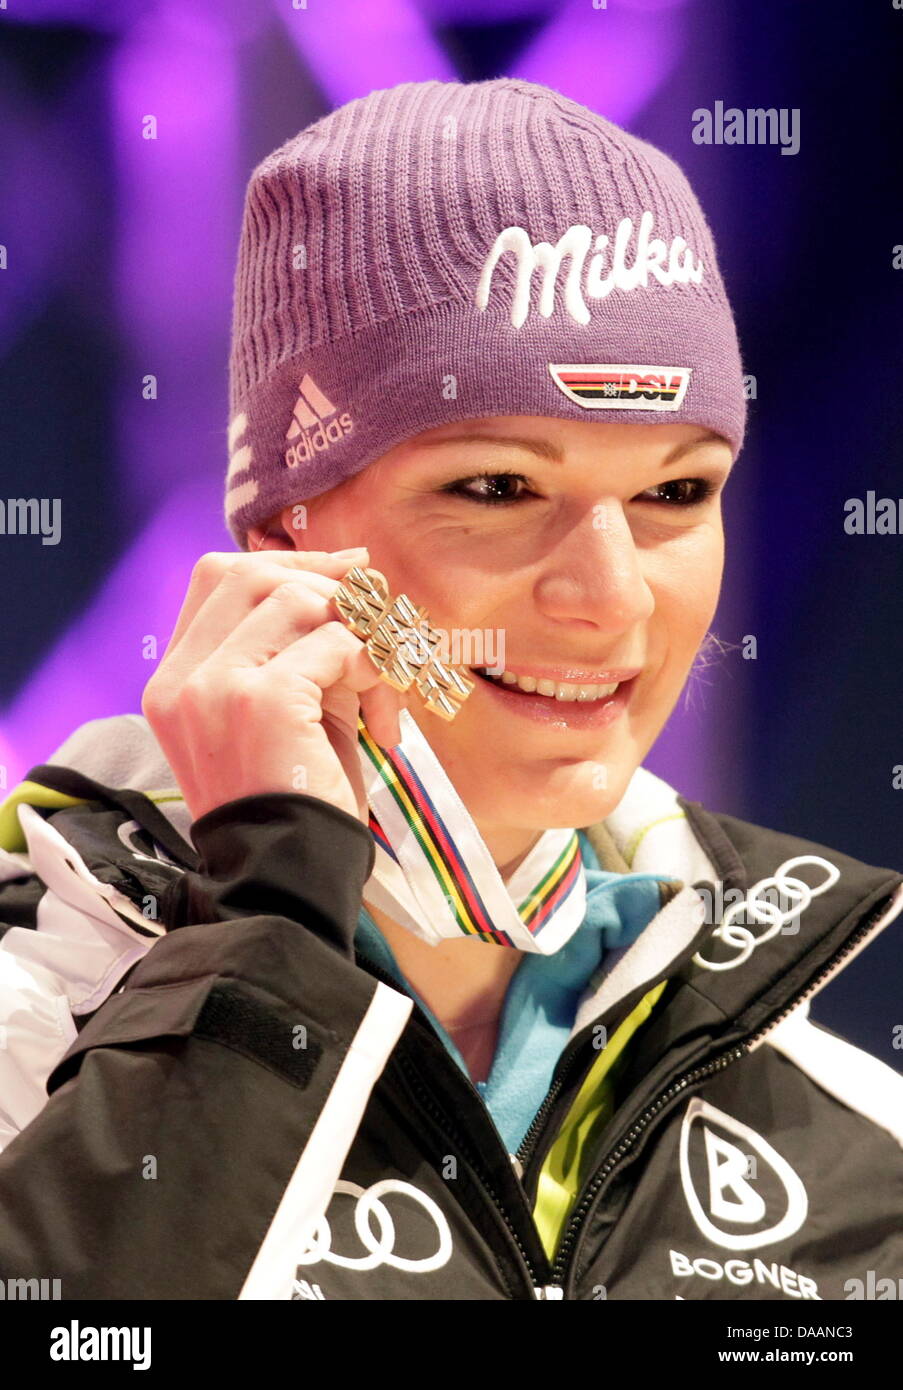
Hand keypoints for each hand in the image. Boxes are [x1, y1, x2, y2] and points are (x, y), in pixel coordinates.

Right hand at [141, 547, 402, 824]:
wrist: (287, 878)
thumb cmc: (296, 801)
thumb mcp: (285, 712)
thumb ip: (299, 647)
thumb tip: (353, 571)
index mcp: (174, 682)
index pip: (218, 578)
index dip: (288, 564)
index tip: (346, 573)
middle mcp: (183, 679)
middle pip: (254, 574)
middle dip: (327, 587)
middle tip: (379, 623)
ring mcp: (216, 686)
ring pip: (300, 602)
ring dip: (359, 638)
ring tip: (380, 697)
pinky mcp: (261, 701)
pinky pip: (336, 645)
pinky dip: (373, 671)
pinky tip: (384, 723)